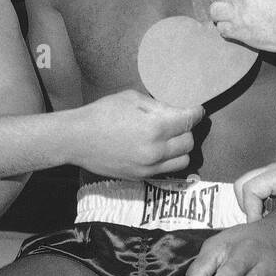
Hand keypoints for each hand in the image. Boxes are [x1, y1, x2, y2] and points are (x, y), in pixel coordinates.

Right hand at [71, 89, 201, 178]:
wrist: (77, 139)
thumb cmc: (102, 113)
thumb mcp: (132, 99)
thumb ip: (158, 106)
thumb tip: (175, 111)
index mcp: (155, 127)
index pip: (189, 121)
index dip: (196, 113)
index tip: (197, 110)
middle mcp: (156, 150)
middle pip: (189, 142)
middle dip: (187, 129)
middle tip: (179, 122)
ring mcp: (149, 166)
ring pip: (183, 160)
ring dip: (181, 148)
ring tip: (171, 138)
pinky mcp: (141, 176)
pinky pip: (167, 170)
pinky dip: (169, 159)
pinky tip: (159, 149)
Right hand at [235, 148, 275, 255]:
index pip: (250, 188)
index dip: (250, 210)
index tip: (261, 227)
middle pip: (242, 183)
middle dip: (245, 205)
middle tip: (260, 224)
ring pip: (249, 184)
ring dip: (251, 203)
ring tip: (266, 221)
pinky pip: (260, 187)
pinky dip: (260, 201)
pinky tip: (274, 215)